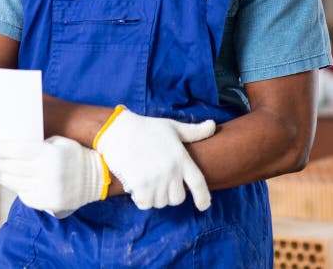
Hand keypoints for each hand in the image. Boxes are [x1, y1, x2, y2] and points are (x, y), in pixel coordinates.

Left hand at [0, 136, 106, 217]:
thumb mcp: (61, 142)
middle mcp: (47, 172)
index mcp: (50, 154)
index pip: (18, 150)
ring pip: (15, 182)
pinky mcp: (47, 203)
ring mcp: (47, 189)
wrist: (98, 177)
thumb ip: (39, 143)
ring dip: (7, 175)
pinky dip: (21, 187)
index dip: (2, 148)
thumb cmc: (75, 155)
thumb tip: (13, 145)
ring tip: (6, 170)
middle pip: (12, 167)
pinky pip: (24, 195)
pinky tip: (22, 182)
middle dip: (1, 162)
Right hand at [94, 108, 214, 210]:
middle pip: (178, 198)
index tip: (204, 206)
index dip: (203, 196)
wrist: (119, 131)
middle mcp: (171, 170)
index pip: (198, 182)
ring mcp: (155, 179)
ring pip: (161, 202)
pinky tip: (137, 186)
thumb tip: (213, 126)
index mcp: (181, 157)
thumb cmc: (147, 128)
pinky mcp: (140, 185)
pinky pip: (145, 204)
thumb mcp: (173, 127)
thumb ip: (194, 131)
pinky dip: (142, 199)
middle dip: (170, 194)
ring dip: (155, 196)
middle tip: (161, 182)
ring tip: (148, 180)